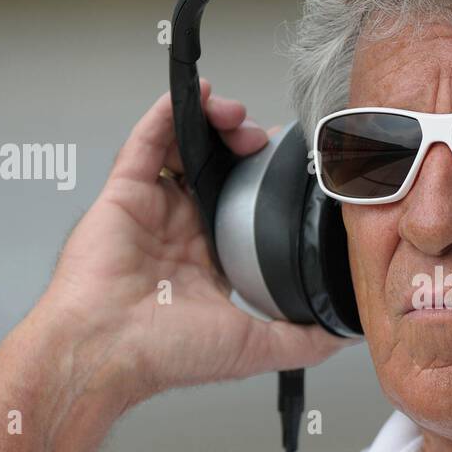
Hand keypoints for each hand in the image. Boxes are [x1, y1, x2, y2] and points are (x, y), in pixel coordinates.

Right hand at [33, 80, 355, 407]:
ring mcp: (152, 208)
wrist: (106, 349)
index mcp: (208, 261)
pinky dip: (168, 113)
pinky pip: (146, 141)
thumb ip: (303, 341)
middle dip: (245, 145)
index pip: (244, 207)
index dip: (267, 182)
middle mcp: (180, 230)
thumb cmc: (162, 354)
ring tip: (236, 118)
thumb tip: (345, 335)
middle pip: (218, 169)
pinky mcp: (124, 192)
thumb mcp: (254, 349)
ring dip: (215, 124)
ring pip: (186, 148)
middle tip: (266, 140)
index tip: (293, 168)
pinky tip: (194, 97)